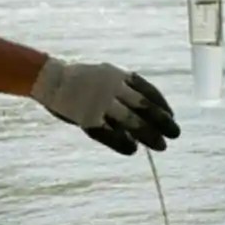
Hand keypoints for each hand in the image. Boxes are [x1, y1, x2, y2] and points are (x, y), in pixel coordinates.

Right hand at [31, 56, 180, 154]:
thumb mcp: (104, 74)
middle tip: (175, 133)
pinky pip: (109, 133)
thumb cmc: (79, 79)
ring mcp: (100, 103)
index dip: (162, 104)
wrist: (49, 78)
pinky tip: (132, 150)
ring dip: (148, 134)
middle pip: (143, 106)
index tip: (172, 116)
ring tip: (161, 146)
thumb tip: (145, 107)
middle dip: (162, 121)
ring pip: (131, 121)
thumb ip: (122, 87)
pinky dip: (122, 142)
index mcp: (117, 75)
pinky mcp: (87, 118)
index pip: (147, 90)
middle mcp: (112, 88)